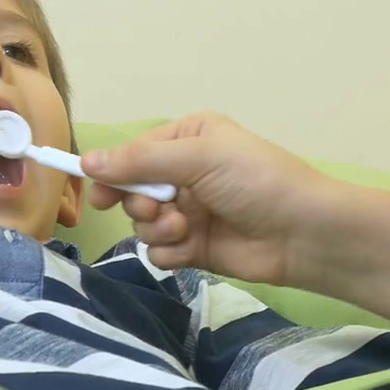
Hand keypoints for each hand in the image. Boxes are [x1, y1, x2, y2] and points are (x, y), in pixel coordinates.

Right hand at [82, 112, 341, 285]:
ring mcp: (191, 212)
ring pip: (143, 223)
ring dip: (157, 227)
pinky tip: (191, 248)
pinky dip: (169, 251)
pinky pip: (160, 251)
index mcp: (189, 138)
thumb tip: (86, 162)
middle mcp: (186, 173)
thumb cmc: (257, 181)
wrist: (304, 233)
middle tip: (159, 208)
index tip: (100, 193)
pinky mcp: (195, 248)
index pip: (135, 152)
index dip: (114, 173)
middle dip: (140, 203)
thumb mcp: (200, 157)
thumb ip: (140, 161)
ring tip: (184, 229)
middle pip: (133, 190)